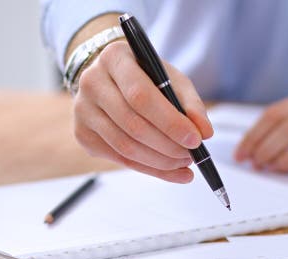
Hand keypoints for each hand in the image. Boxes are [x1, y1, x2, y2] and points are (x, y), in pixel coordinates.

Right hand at [73, 40, 212, 181]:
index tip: (195, 139)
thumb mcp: (171, 78)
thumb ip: (190, 104)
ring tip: (184, 163)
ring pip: (125, 147)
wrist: (110, 78)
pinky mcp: (83, 135)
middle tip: (192, 156)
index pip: (140, 96)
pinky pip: (120, 159)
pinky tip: (171, 171)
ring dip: (161, 162)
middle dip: (168, 146)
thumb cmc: (145, 77)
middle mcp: (91, 82)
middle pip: (133, 125)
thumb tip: (204, 132)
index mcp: (114, 58)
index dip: (169, 122)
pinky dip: (150, 169)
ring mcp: (82, 110)